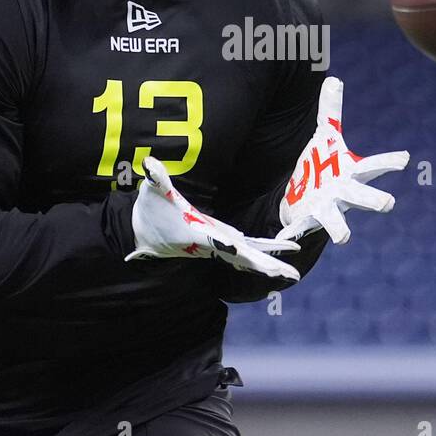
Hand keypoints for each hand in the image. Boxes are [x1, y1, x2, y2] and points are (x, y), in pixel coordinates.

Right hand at [127, 156, 301, 281]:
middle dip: (267, 264)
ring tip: (293, 272)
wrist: (142, 234)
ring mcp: (215, 244)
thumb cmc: (149, 212)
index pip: (220, 240)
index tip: (253, 255)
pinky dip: (259, 258)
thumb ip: (155, 177)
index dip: (236, 246)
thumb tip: (149, 162)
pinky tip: (275, 265)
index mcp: (198, 231)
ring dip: (269, 263)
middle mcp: (211, 242)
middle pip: (243, 255)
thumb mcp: (152, 191)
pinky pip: (243, 252)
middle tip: (292, 272)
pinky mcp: (217, 242)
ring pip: (247, 256)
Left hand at [275, 76, 409, 243]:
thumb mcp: (327, 138)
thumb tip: (333, 79)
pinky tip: (285, 236)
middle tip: (389, 203)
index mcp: (351, 173)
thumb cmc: (324, 168)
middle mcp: (345, 194)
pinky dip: (294, 233)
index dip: (388, 162)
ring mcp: (327, 209)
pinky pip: (300, 229)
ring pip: (336, 222)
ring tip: (345, 238)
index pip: (373, 166)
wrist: (306, 200)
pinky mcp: (307, 220)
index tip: (403, 158)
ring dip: (340, 229)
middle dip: (376, 200)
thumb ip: (331, 112)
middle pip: (363, 197)